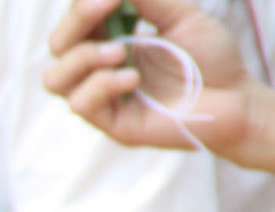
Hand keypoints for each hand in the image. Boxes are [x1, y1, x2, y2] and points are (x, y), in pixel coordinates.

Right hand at [45, 0, 269, 167]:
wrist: (234, 98)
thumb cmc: (209, 58)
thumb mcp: (181, 16)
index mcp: (111, 37)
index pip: (77, 18)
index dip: (82, 4)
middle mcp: (100, 67)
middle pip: (58, 44)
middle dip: (76, 21)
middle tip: (106, 5)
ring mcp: (101, 96)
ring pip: (55, 79)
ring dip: (82, 58)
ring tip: (120, 52)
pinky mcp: (110, 122)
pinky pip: (80, 104)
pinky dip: (102, 85)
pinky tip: (132, 79)